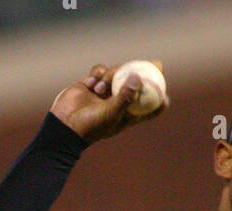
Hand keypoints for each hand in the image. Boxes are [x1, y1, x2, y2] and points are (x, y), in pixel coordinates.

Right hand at [50, 62, 168, 144]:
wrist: (65, 125)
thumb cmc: (91, 126)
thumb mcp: (112, 113)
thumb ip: (126, 96)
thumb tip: (138, 77)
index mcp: (127, 115)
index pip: (148, 108)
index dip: (158, 100)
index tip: (167, 93)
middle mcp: (118, 102)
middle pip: (136, 83)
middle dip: (145, 73)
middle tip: (157, 64)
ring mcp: (105, 92)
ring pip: (118, 73)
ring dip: (111, 74)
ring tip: (100, 87)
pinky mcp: (92, 83)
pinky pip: (100, 70)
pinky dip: (98, 73)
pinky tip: (92, 83)